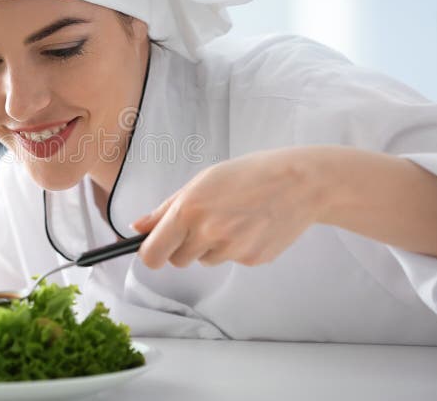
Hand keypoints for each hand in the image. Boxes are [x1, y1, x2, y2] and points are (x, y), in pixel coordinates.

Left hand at [132, 147, 324, 267]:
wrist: (298, 183)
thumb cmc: (247, 175)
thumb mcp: (201, 182)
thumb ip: (166, 209)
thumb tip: (137, 228)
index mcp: (188, 211)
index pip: (152, 254)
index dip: (150, 253)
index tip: (154, 248)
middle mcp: (207, 233)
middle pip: (177, 261)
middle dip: (182, 247)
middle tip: (202, 222)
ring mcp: (231, 250)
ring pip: (205, 260)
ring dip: (210, 246)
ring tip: (233, 218)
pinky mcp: (252, 260)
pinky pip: (231, 260)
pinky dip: (236, 248)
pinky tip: (250, 225)